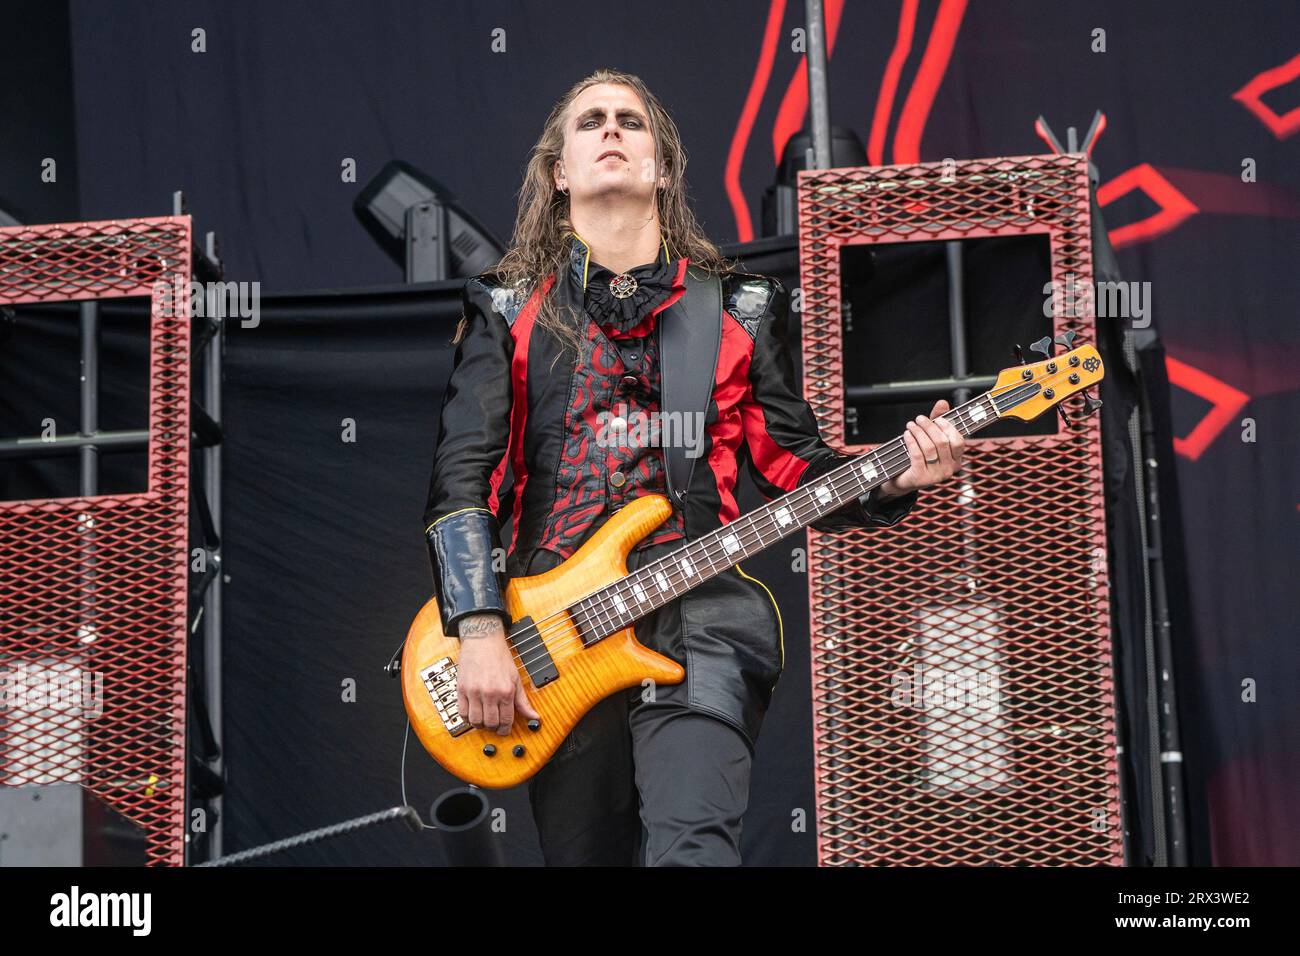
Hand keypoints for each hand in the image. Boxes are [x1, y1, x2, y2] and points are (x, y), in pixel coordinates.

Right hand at [455, 613, 540, 735]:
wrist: (483, 641)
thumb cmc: (500, 658)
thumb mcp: (516, 679)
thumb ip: (523, 701)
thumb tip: (534, 717)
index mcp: (506, 691)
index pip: (506, 720)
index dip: (505, 729)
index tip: (504, 730)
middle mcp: (490, 693)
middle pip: (490, 723)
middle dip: (494, 728)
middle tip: (494, 725)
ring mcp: (474, 692)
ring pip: (475, 721)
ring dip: (480, 724)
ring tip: (484, 719)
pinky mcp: (461, 689)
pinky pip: (462, 713)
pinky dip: (467, 718)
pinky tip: (473, 714)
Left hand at [878, 399, 964, 497]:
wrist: (903, 480)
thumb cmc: (919, 457)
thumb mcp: (930, 438)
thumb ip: (938, 421)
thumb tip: (943, 402)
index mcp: (956, 461)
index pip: (958, 442)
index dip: (948, 428)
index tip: (938, 419)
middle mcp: (948, 470)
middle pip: (942, 442)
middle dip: (929, 427)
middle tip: (919, 418)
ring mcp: (935, 476)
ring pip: (929, 448)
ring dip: (919, 432)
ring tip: (911, 425)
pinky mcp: (920, 478)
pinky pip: (917, 455)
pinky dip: (911, 441)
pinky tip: (907, 434)